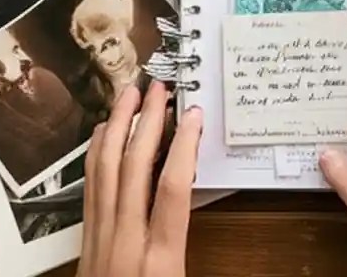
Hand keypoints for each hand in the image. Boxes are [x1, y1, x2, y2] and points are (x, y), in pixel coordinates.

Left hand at [77, 81, 203, 276]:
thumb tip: (260, 259)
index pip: (170, 188)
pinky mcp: (86, 244)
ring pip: (104, 172)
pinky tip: (102, 134)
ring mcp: (100, 241)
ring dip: (116, 127)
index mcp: (159, 260)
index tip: (194, 114)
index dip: (185, 145)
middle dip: (146, 122)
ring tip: (128, 95)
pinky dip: (96, 154)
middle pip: (133, 168)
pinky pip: (89, 188)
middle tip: (159, 87)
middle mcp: (125, 243)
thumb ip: (202, 251)